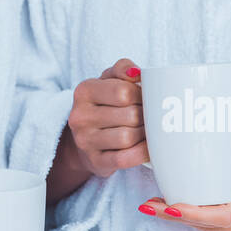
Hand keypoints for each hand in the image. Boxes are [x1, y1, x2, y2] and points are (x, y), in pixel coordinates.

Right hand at [65, 58, 148, 177]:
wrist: (85, 140)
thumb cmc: (104, 105)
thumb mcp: (109, 81)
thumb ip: (123, 69)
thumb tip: (137, 72)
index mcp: (84, 91)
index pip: (124, 92)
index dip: (142, 95)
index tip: (146, 99)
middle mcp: (80, 116)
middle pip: (130, 116)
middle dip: (146, 117)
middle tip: (150, 117)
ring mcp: (85, 141)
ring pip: (128, 138)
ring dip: (144, 135)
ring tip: (147, 131)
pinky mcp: (96, 161)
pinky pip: (125, 159)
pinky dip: (141, 153)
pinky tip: (148, 148)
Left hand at [139, 128, 230, 230]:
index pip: (225, 215)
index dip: (194, 213)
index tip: (168, 205)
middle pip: (212, 226)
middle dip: (178, 217)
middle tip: (147, 204)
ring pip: (215, 229)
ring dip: (185, 219)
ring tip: (155, 205)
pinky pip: (222, 225)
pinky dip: (199, 217)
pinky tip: (180, 204)